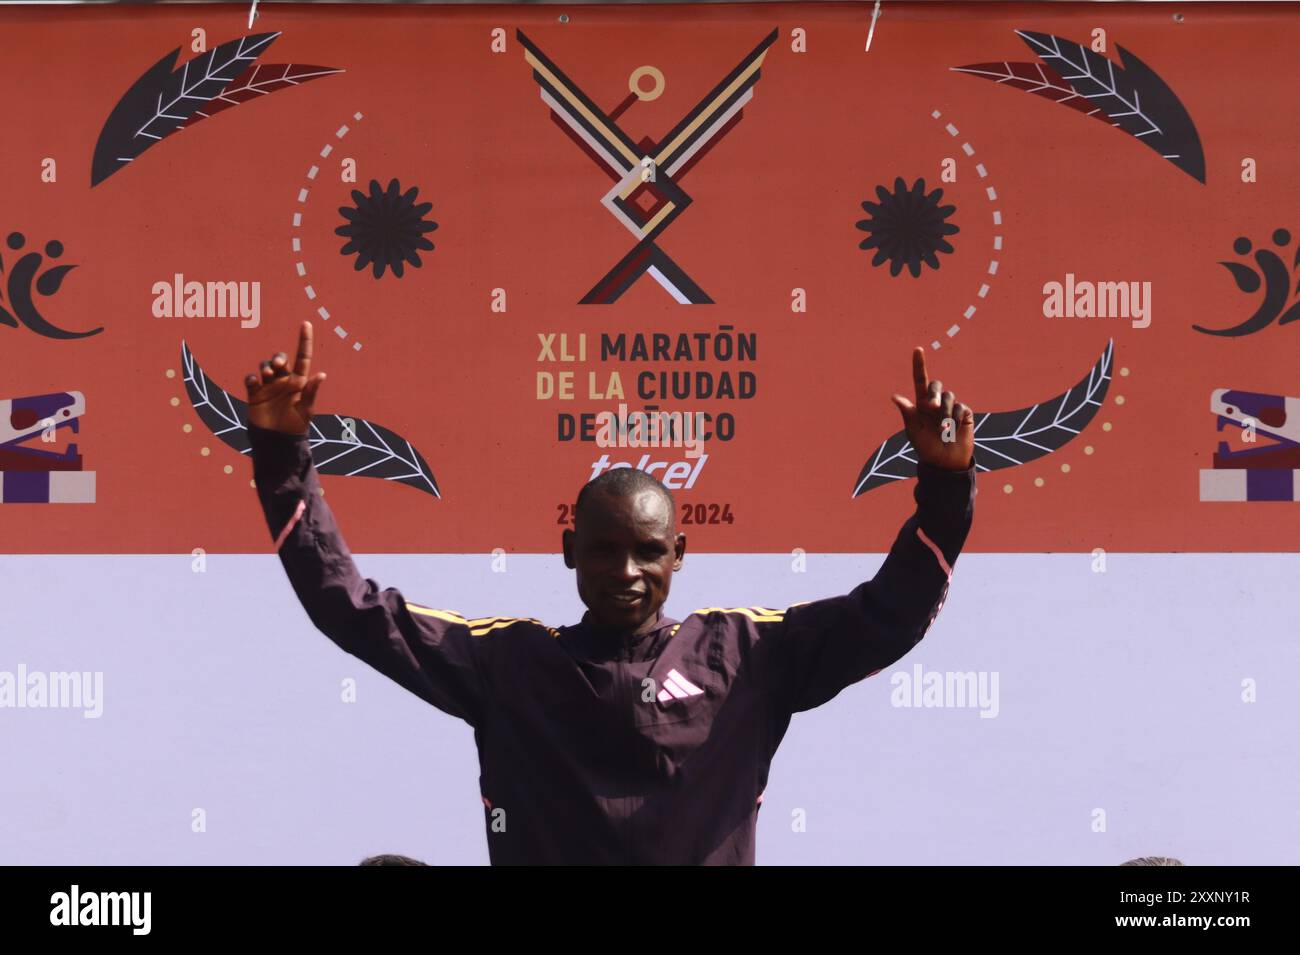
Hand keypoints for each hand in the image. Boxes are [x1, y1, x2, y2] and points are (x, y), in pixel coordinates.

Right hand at [244, 321, 325, 434]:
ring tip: (267, 376)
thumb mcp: (306, 410)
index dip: (305, 340)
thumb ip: (311, 392)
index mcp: (299, 382)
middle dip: (278, 358)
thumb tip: (322, 374)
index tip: (306, 323)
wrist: (277, 440)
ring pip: (265, 366)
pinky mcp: (254, 393)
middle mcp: (284, 381)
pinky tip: (254, 382)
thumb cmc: (295, 425)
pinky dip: (251, 378)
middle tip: (279, 366)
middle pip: (280, 359)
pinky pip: (250, 379)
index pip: (303, 357)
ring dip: (266, 367)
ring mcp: (268, 386)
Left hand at [891, 347, 974, 470]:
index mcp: (921, 404)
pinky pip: (960, 407)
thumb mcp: (914, 431)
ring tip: (942, 429)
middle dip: (933, 394)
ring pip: (948, 396)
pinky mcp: (964, 413)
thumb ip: (908, 412)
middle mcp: (936, 403)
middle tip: (930, 407)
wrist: (945, 462)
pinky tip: (953, 430)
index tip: (918, 349)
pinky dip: (954, 418)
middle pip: (935, 385)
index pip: (920, 381)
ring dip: (943, 413)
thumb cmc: (926, 447)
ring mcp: (951, 406)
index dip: (919, 365)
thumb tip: (894, 396)